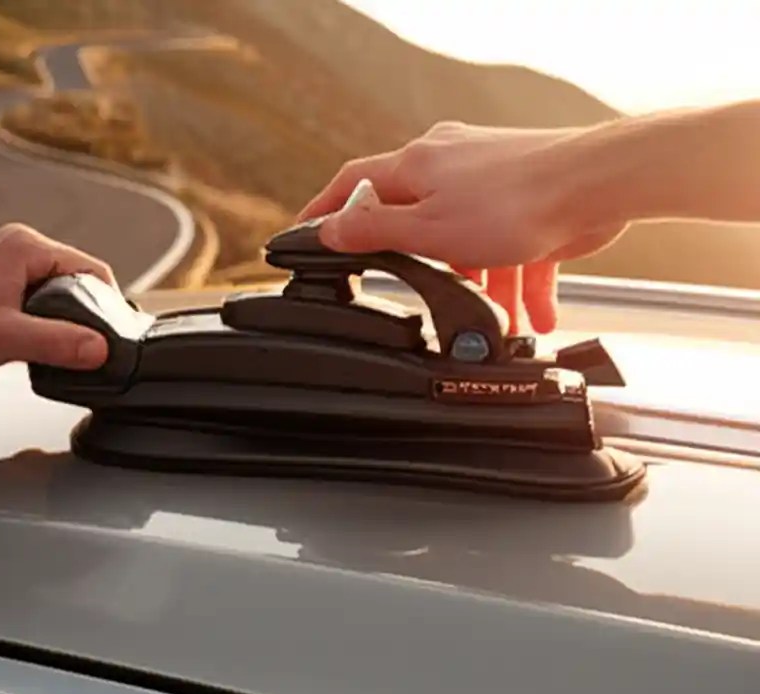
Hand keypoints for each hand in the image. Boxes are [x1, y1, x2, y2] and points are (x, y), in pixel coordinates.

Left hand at [0, 223, 115, 389]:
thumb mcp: (6, 340)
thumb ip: (59, 343)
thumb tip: (101, 349)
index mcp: (24, 247)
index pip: (91, 271)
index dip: (106, 307)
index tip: (109, 341)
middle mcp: (19, 248)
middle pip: (79, 284)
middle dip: (85, 318)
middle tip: (81, 353)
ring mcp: (9, 268)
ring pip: (62, 298)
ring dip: (64, 326)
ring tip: (55, 354)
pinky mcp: (1, 288)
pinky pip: (42, 306)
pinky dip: (47, 328)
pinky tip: (38, 350)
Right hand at [297, 121, 627, 333]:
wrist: (599, 184)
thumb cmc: (517, 202)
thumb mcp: (428, 231)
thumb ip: (376, 233)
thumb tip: (330, 231)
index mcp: (416, 164)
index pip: (353, 184)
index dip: (325, 210)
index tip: (307, 232)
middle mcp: (450, 162)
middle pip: (415, 216)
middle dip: (423, 263)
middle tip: (419, 291)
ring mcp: (492, 177)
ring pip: (468, 238)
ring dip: (480, 283)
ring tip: (493, 319)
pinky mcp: (530, 196)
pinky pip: (513, 246)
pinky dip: (518, 281)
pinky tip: (530, 316)